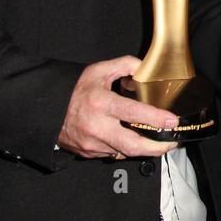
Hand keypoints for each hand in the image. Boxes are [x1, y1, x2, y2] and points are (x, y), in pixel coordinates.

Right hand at [57, 56, 179, 159]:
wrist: (49, 111)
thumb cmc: (76, 90)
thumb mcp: (98, 70)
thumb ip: (125, 65)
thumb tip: (146, 69)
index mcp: (100, 103)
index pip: (132, 113)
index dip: (155, 118)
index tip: (171, 120)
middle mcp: (97, 126)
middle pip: (133, 145)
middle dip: (157, 147)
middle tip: (172, 142)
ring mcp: (93, 144)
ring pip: (126, 152)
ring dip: (145, 149)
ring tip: (159, 142)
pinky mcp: (90, 154)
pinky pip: (115, 154)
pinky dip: (128, 149)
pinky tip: (136, 142)